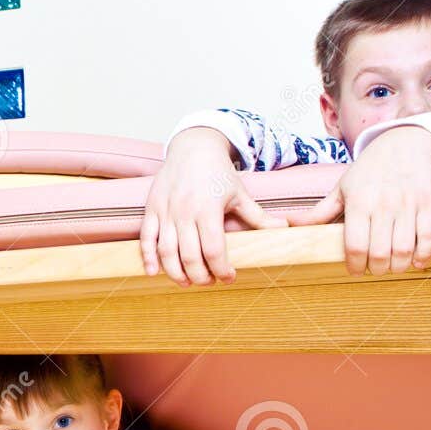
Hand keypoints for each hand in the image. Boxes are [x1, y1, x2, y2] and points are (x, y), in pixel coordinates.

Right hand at [141, 128, 285, 285]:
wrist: (193, 147)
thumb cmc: (218, 172)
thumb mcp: (240, 194)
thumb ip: (258, 216)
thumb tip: (283, 228)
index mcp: (208, 209)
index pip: (213, 249)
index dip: (221, 269)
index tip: (229, 277)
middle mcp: (185, 212)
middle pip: (190, 256)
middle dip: (200, 276)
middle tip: (209, 282)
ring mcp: (166, 211)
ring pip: (166, 251)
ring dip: (175, 272)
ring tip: (187, 282)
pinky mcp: (152, 209)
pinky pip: (146, 238)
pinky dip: (148, 257)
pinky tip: (153, 272)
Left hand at [286, 124, 430, 275]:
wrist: (403, 143)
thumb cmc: (368, 170)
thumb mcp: (341, 188)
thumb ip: (319, 212)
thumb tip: (290, 225)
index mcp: (358, 202)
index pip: (354, 245)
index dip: (354, 265)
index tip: (355, 270)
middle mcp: (383, 204)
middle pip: (379, 252)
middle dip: (376, 269)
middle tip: (374, 269)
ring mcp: (408, 204)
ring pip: (404, 249)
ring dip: (398, 266)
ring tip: (392, 266)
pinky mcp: (430, 203)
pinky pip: (429, 237)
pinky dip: (424, 255)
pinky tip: (416, 261)